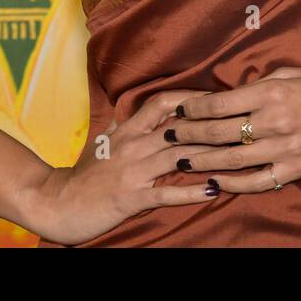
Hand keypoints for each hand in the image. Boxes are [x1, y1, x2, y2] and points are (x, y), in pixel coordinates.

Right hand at [24, 88, 226, 244]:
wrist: (57, 203)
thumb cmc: (86, 174)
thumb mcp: (106, 142)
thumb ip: (129, 126)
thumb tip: (150, 111)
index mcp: (128, 129)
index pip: (163, 102)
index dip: (191, 97)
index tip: (218, 97)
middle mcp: (133, 145)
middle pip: (179, 126)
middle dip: (212, 123)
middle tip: (243, 121)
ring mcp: (133, 171)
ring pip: (178, 155)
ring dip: (210, 154)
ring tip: (239, 152)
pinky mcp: (131, 197)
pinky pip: (166, 192)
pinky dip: (191, 191)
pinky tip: (213, 189)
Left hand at [161, 67, 300, 192]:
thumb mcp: (291, 73)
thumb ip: (259, 84)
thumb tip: (229, 94)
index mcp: (271, 93)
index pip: (220, 103)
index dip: (194, 108)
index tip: (179, 110)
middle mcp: (274, 121)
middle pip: (219, 132)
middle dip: (189, 135)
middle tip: (169, 136)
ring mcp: (284, 148)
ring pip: (232, 159)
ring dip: (203, 161)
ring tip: (181, 160)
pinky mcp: (294, 169)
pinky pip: (258, 181)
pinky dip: (234, 183)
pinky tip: (215, 181)